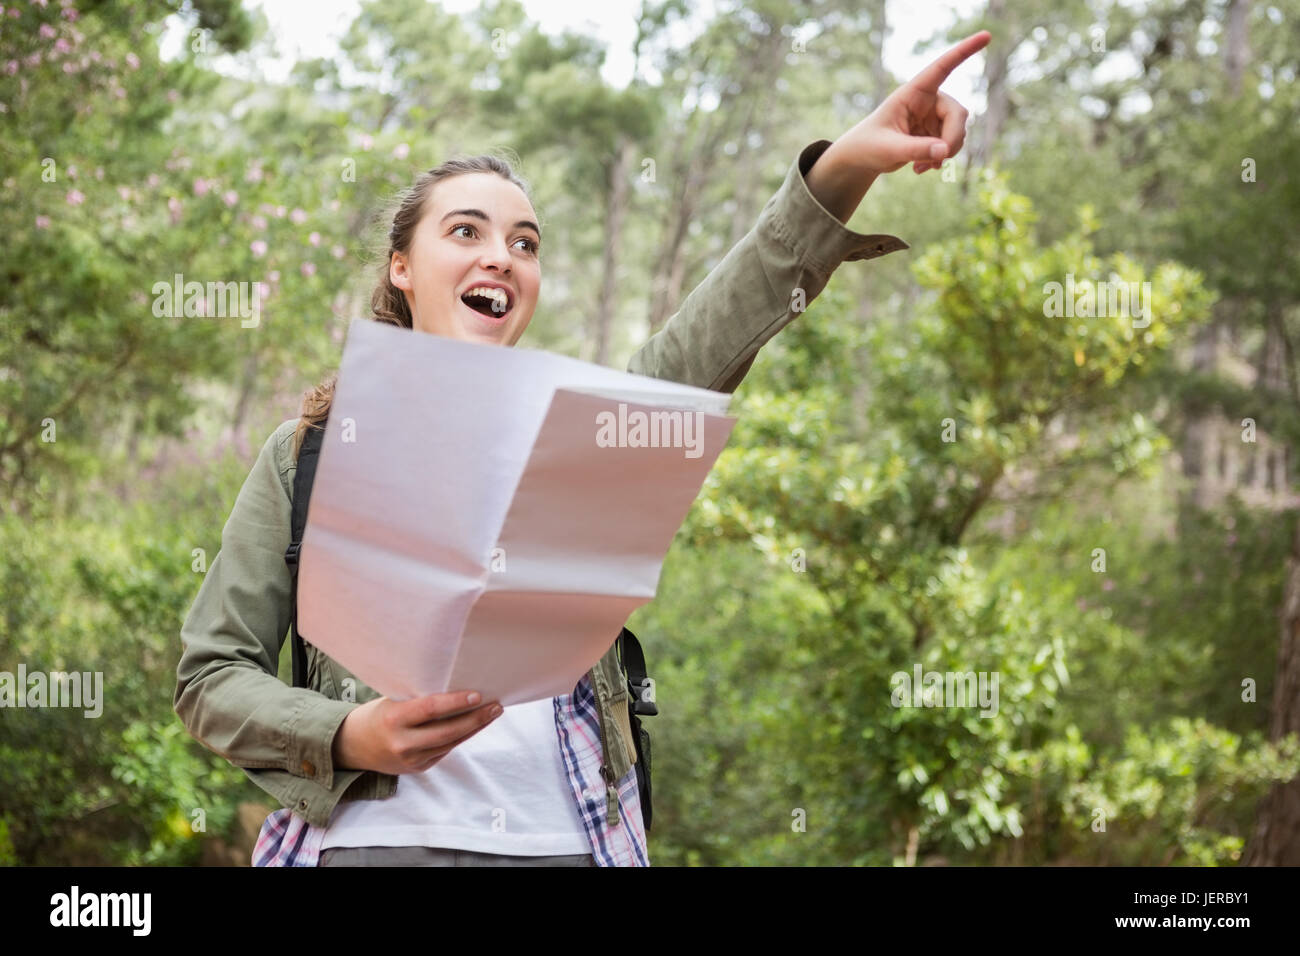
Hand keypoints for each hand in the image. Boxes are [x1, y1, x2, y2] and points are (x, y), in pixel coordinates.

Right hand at [332, 689, 503, 774]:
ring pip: (451, 742)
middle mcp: (403, 742)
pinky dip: (462, 737)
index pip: (431, 709)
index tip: (478, 694)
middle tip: (496, 705)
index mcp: (394, 719)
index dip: (456, 702)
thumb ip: (418, 697)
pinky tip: (476, 725)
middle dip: (476, 718)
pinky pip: (446, 750)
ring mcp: (411, 759)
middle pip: (448, 731)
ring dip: (475, 728)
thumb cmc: (379, 714)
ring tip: (493, 712)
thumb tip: (456, 684)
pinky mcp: (419, 768)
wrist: (354, 746)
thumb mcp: (392, 700)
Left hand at [843, 30, 990, 174]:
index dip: (964, 52)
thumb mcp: (889, 149)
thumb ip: (915, 149)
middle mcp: (927, 100)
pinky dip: (940, 158)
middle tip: (940, 159)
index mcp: (913, 92)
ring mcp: (933, 117)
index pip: (942, 68)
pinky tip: (921, 169)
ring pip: (958, 131)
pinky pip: (950, 145)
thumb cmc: (869, 146)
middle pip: (957, 113)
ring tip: (920, 167)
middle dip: (953, 138)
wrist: (863, 157)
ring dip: (945, 152)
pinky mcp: (934, 133)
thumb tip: (944, 151)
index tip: (986, 36)